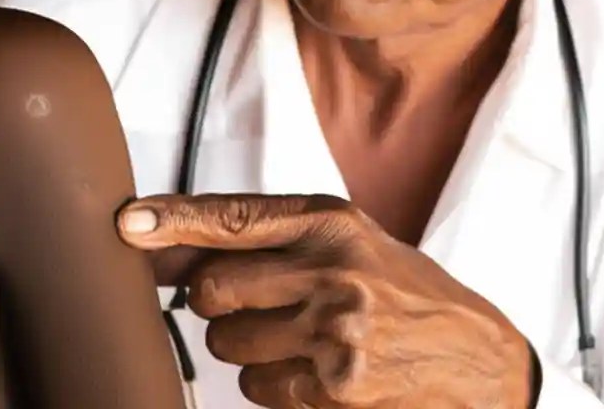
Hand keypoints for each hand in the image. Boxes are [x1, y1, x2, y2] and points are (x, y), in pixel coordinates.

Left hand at [119, 194, 537, 408]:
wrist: (474, 353)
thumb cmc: (400, 293)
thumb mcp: (345, 244)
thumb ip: (265, 242)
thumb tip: (165, 251)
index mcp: (331, 221)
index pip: (234, 216)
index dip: (173, 221)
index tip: (128, 223)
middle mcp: (332, 266)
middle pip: (213, 287)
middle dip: (218, 304)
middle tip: (260, 306)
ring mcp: (335, 327)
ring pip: (227, 342)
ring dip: (247, 348)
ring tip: (300, 338)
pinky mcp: (337, 383)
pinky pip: (256, 387)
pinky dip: (273, 385)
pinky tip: (315, 371)